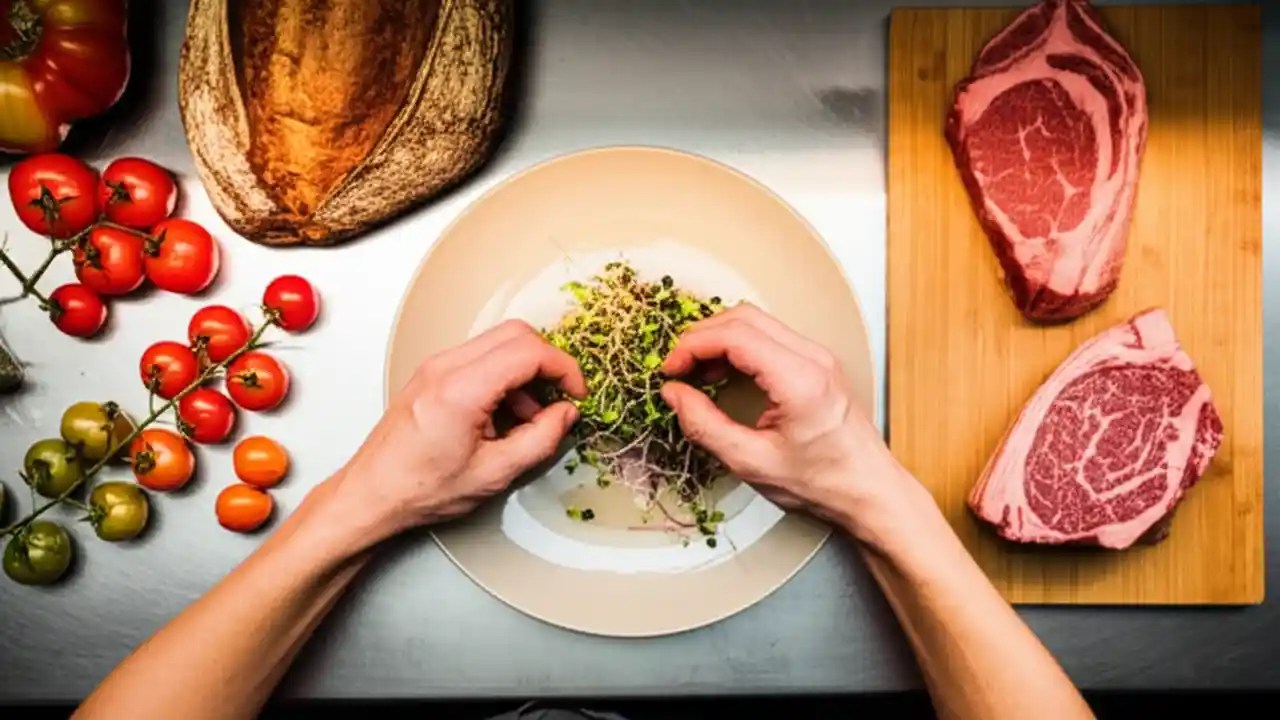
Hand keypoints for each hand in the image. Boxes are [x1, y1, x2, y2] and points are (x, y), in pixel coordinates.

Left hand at [317, 320, 586, 551]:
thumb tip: (565, 414)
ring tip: (528, 418)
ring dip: (524, 372)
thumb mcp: (494, 473)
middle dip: (547, 362)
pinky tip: (504, 416)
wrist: (371, 494)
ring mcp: (436, 366)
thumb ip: (539, 440)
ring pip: (498, 343)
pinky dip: (504, 377)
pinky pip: (480, 358)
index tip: (576, 394)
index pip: (528, 351)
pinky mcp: (432, 373)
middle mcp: (446, 366)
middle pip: (516, 334)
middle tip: (559, 398)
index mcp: (461, 389)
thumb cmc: (421, 489)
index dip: (563, 368)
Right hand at [660, 304, 909, 532]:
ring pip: (756, 322)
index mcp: (800, 380)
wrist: (869, 491)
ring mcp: (818, 357)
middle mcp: (813, 358)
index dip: (694, 345)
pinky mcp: (817, 363)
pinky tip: (723, 374)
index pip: (736, 335)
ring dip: (719, 340)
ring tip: (696, 374)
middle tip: (677, 369)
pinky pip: (770, 337)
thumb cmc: (821, 483)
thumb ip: (706, 426)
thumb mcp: (752, 463)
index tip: (670, 369)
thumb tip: (674, 395)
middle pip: (744, 318)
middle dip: (702, 337)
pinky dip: (738, 347)